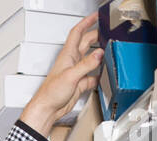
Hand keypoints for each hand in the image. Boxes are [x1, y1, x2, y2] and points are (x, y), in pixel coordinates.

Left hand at [21, 11, 102, 136]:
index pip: (78, 32)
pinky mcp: (79, 84)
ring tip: (109, 50)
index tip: (96, 16)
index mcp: (68, 55)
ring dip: (99, 55)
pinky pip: (91, 77)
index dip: (87, 22)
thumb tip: (99, 54)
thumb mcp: (71, 76)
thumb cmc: (51, 92)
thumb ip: (86, 64)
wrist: (48, 109)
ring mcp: (76, 72)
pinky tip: (103, 75)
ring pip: (90, 59)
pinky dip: (98, 75)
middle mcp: (72, 61)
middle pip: (86, 43)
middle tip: (106, 32)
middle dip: (96, 36)